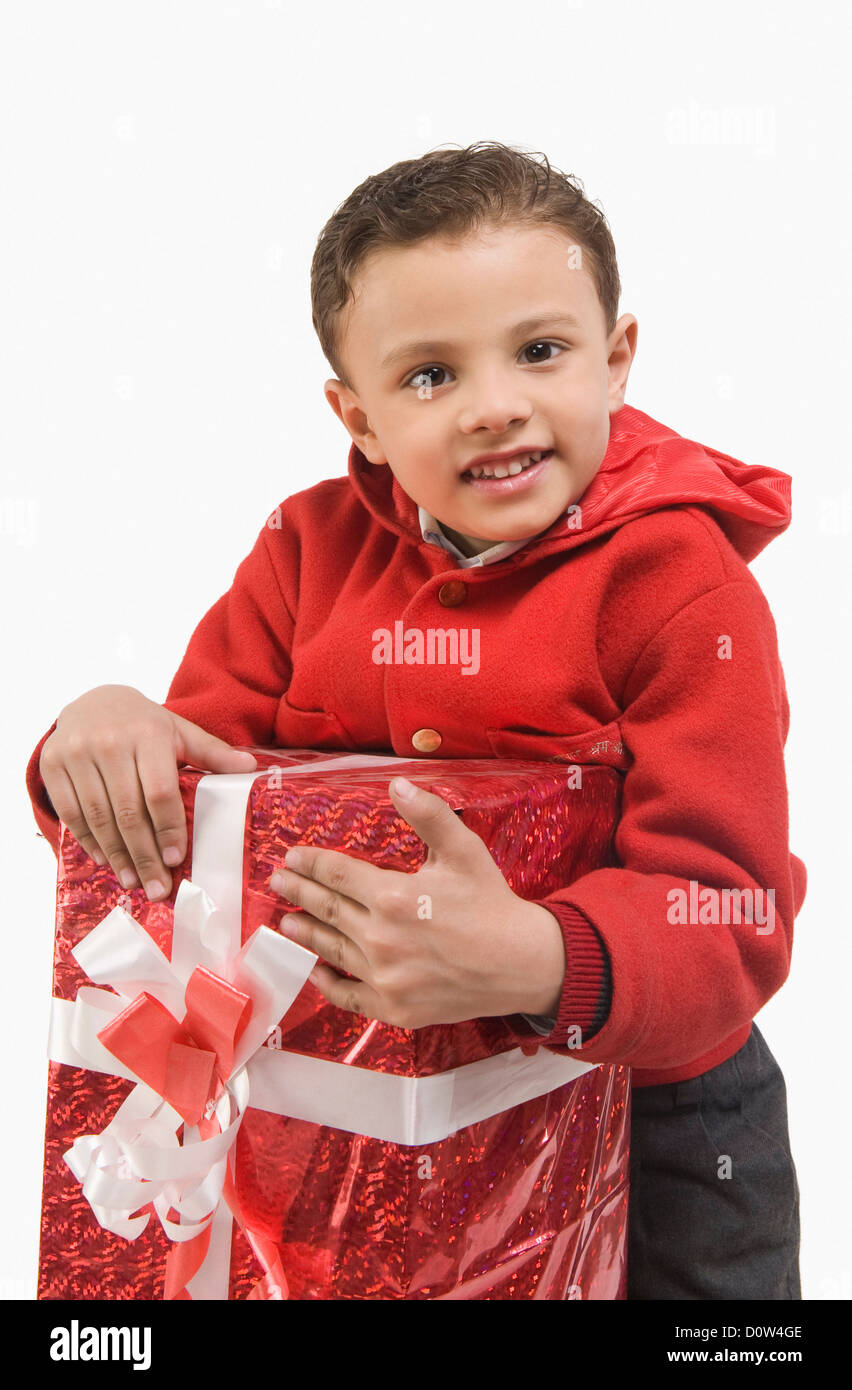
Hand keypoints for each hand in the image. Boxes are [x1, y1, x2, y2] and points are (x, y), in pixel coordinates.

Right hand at [39, 684, 256, 899]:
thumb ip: (212, 752)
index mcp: (147, 735)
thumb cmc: (143, 724)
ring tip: (131, 881)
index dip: (167, 829)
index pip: (159, 792)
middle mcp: (109, 742)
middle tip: (156, 888)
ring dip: (116, 855)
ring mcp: (76, 752)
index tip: (175, 860)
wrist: (93, 700)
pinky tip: (104, 859)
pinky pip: (71, 811)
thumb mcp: (179, 731)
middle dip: (143, 855)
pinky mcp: (52, 764)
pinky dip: (88, 840)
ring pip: (97, 816)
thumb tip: (251, 767)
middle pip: (128, 811)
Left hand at [268, 776, 565, 1027]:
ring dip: (305, 932)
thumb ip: (427, 814)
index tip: (292, 856)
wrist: (521, 963)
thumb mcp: (463, 850)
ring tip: (285, 921)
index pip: (336, 875)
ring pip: (331, 949)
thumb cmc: (490, 903)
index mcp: (394, 896)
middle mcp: (381, 938)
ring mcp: (385, 977)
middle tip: (276, 880)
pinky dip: (328, 982)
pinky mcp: (394, 1007)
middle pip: (326, 909)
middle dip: (297, 891)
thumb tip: (397, 784)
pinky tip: (316, 970)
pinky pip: (348, 995)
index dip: (310, 863)